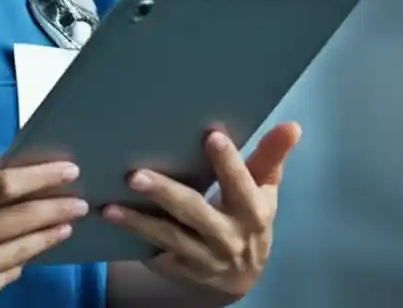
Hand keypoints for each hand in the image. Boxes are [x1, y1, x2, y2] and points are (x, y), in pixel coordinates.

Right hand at [0, 155, 87, 307]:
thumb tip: (13, 158)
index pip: (3, 185)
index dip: (41, 177)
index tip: (68, 170)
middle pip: (20, 218)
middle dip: (56, 207)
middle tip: (80, 200)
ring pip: (22, 250)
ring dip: (50, 235)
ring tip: (67, 223)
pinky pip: (10, 274)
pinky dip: (24, 258)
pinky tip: (35, 247)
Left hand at [101, 122, 302, 305]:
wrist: (239, 278)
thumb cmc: (248, 218)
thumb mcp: (264, 191)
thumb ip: (271, 158)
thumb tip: (292, 126)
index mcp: (254, 213)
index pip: (242, 185)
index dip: (229, 163)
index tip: (211, 135)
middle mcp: (229, 237)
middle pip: (195, 212)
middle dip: (165, 193)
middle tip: (135, 174)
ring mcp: (204, 258)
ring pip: (169, 237)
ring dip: (138, 222)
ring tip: (111, 206)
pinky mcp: (181, 270)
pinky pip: (155, 254)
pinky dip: (134, 238)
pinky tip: (110, 221)